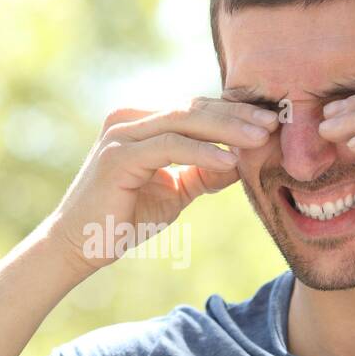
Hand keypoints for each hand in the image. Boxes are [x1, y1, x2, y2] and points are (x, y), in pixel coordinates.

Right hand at [45, 98, 277, 270]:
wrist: (80, 246)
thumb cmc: (123, 219)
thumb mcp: (174, 192)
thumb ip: (203, 173)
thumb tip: (242, 161)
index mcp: (141, 123)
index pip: (195, 110)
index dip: (234, 114)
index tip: (271, 122)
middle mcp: (129, 120)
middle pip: (193, 109)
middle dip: (237, 115)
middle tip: (274, 122)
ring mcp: (121, 134)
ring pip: (184, 121)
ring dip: (227, 129)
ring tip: (260, 138)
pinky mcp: (118, 156)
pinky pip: (169, 147)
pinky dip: (202, 152)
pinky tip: (230, 161)